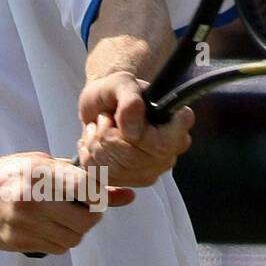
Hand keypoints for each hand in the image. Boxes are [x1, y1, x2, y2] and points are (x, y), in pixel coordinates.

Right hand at [0, 152, 134, 255]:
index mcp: (39, 173)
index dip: (98, 194)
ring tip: (64, 216)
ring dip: (76, 229)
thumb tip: (128, 196)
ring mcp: (24, 223)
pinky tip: (50, 227)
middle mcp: (31, 199)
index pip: (87, 188)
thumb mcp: (45, 165)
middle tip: (82, 207)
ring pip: (74, 238)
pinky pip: (58, 248)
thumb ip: (84, 180)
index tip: (94, 193)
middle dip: (91, 215)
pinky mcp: (20, 242)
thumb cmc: (13, 175)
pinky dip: (61, 239)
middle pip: (86, 219)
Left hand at [76, 71, 193, 187]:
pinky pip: (105, 179)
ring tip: (98, 129)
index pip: (162, 145)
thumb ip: (130, 100)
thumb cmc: (114, 93)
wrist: (99, 105)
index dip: (136, 135)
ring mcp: (151, 170)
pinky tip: (93, 143)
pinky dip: (90, 159)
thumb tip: (134, 130)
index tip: (118, 117)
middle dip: (108, 137)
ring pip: (117, 171)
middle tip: (104, 119)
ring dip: (97, 146)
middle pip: (134, 160)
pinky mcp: (130, 181)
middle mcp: (169, 152)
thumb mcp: (120, 83)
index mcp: (176, 124)